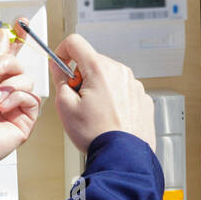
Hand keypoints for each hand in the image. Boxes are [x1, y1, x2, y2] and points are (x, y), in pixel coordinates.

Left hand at [0, 16, 41, 175]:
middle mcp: (5, 92)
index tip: (22, 22)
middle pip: (20, 67)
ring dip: (10, 87)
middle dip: (8, 66)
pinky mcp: (25, 121)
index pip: (10, 56)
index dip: (18, 39)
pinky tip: (2, 108)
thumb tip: (5, 34)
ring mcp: (15, 106)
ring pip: (28, 81)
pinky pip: (32, 99)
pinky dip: (17, 99)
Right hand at [48, 33, 154, 154]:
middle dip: (81, 76)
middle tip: (77, 101)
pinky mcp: (142, 98)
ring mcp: (134, 84)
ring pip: (108, 77)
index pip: (75, 42)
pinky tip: (109, 118)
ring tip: (95, 114)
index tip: (61, 65)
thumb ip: (59, 80)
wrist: (123, 157)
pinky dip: (114, 99)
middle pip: (92, 62)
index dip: (62, 51)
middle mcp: (120, 72)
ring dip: (98, 88)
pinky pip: (123, 90)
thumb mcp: (65, 107)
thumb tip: (58, 67)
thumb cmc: (96, 134)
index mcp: (99, 69)